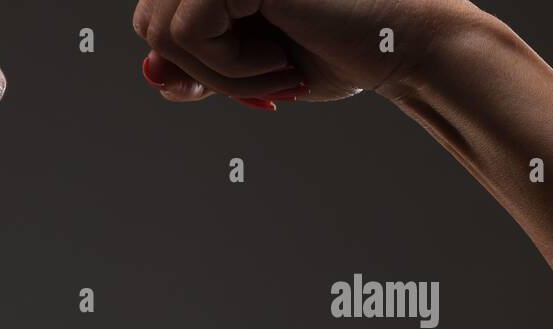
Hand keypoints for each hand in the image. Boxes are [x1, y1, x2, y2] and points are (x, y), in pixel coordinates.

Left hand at [132, 0, 482, 106]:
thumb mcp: (245, 69)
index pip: (153, 19)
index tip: (247, 84)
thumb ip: (194, 67)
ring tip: (278, 71)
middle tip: (269, 82)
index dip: (186, 65)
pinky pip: (190, 35)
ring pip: (165, 34)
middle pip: (149, 24)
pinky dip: (231, 68)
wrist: (404, 44)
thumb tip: (148, 69)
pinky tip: (280, 59)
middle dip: (200, 73)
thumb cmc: (338, 52)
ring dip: (220, 76)